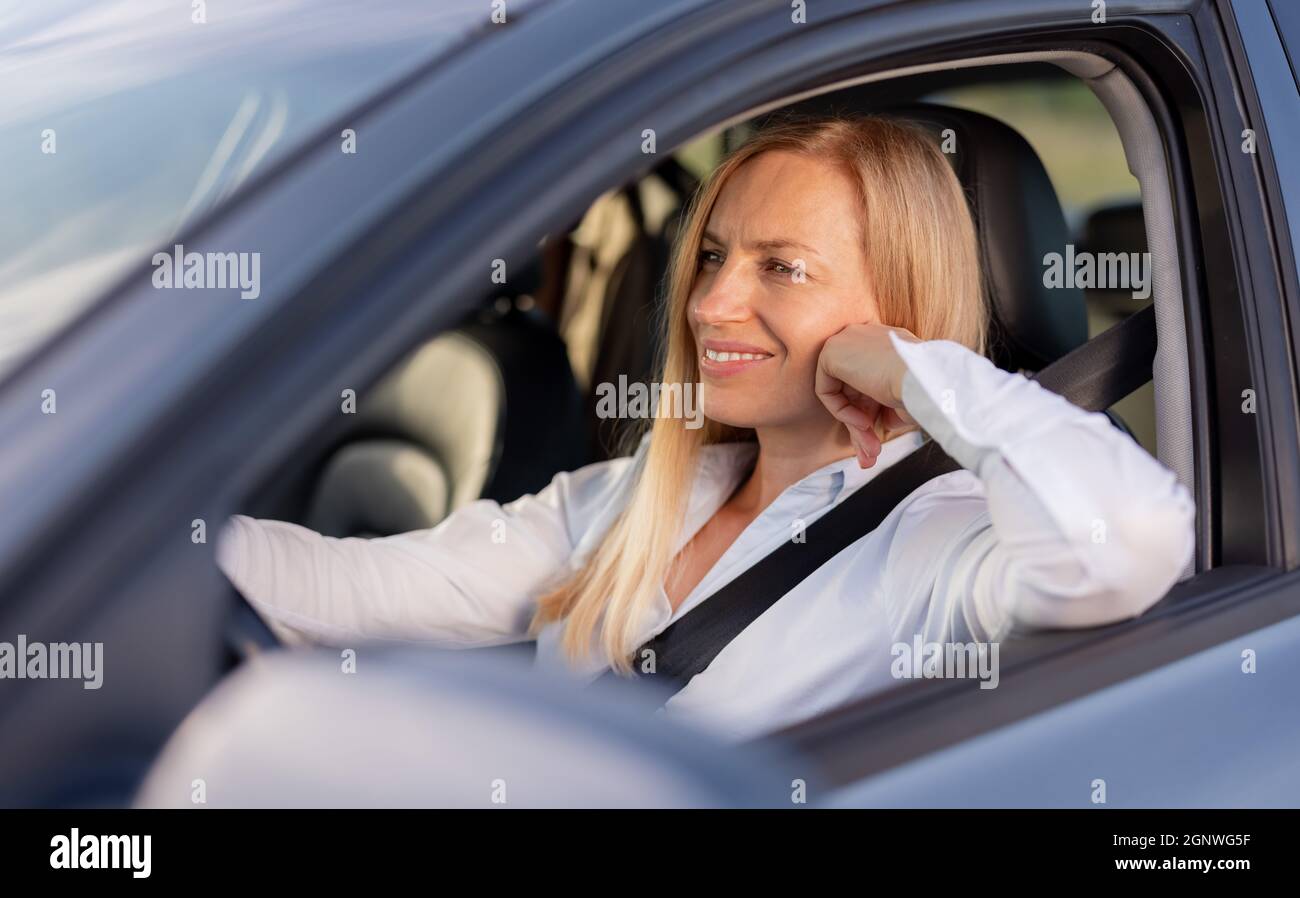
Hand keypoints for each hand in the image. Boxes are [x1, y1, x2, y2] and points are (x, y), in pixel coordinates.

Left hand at [815, 323, 918, 467]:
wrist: (924, 379)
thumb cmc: (924, 392)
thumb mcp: (905, 399)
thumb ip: (885, 406)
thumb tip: (876, 424)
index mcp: (888, 343)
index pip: (870, 381)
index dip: (873, 413)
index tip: (880, 439)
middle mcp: (866, 337)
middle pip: (853, 390)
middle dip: (861, 428)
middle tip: (870, 455)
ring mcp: (847, 340)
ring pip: (842, 394)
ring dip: (855, 428)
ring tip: (870, 453)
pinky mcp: (831, 351)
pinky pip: (826, 390)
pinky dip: (842, 412)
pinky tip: (864, 422)